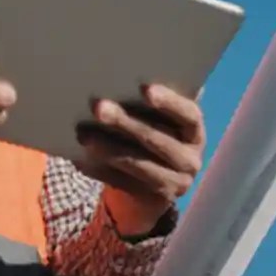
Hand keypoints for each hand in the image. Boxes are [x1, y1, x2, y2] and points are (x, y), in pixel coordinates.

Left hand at [77, 84, 205, 236]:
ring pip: (139, 164)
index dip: (170, 102)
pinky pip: (123, 183)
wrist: (153, 183)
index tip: (145, 89)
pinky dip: (100, 170)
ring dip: (109, 149)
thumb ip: (152, 103)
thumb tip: (121, 76)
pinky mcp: (154, 200)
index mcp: (195, 132)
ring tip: (84, 136)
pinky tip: (80, 158)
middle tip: (99, 107)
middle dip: (126, 123)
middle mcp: (191, 159)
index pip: (190, 115)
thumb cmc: (153, 134)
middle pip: (158, 140)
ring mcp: (176, 183)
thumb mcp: (159, 120)